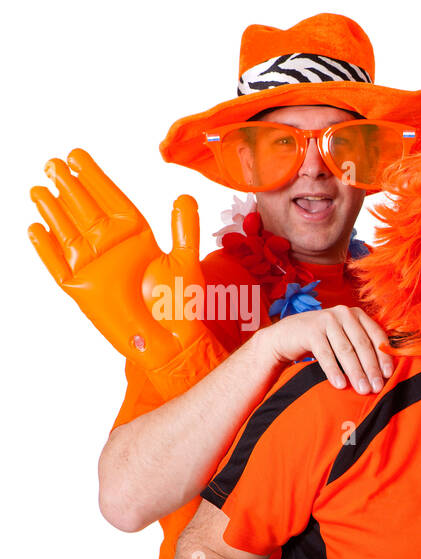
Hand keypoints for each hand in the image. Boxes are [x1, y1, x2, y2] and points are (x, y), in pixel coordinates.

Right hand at [29, 149, 211, 367]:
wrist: (170, 341)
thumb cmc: (181, 304)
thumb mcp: (185, 262)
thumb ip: (184, 230)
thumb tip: (186, 196)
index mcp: (136, 236)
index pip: (111, 200)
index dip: (95, 178)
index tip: (78, 156)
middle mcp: (112, 246)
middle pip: (85, 209)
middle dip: (69, 187)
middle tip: (53, 163)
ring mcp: (94, 266)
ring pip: (67, 231)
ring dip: (53, 211)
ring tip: (39, 189)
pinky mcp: (81, 288)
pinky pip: (57, 264)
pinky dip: (45, 248)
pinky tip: (34, 228)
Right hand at [256, 305, 393, 393]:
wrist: (287, 336)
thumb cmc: (324, 341)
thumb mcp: (345, 339)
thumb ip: (362, 348)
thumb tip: (384, 374)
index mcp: (358, 315)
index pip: (376, 336)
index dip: (384, 356)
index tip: (389, 375)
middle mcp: (344, 313)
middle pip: (362, 345)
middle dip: (371, 368)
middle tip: (376, 388)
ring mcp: (327, 319)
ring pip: (346, 350)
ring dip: (355, 372)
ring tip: (362, 389)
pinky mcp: (311, 330)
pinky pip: (326, 354)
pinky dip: (334, 370)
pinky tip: (340, 384)